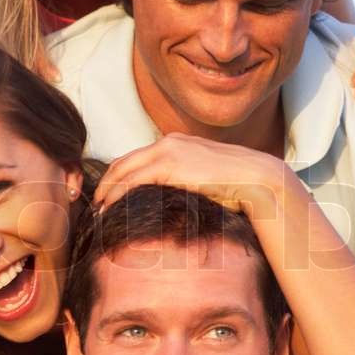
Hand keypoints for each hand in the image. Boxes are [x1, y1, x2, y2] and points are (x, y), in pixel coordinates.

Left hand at [94, 135, 289, 222]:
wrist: (258, 179)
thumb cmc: (239, 187)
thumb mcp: (206, 180)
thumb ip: (185, 183)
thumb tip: (174, 203)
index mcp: (176, 143)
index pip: (137, 158)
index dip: (119, 177)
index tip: (109, 197)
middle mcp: (168, 141)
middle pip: (123, 161)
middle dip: (106, 184)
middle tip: (96, 205)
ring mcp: (168, 150)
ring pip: (122, 170)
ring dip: (107, 191)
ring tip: (99, 212)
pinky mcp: (169, 165)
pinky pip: (132, 180)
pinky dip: (117, 195)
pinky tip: (110, 210)